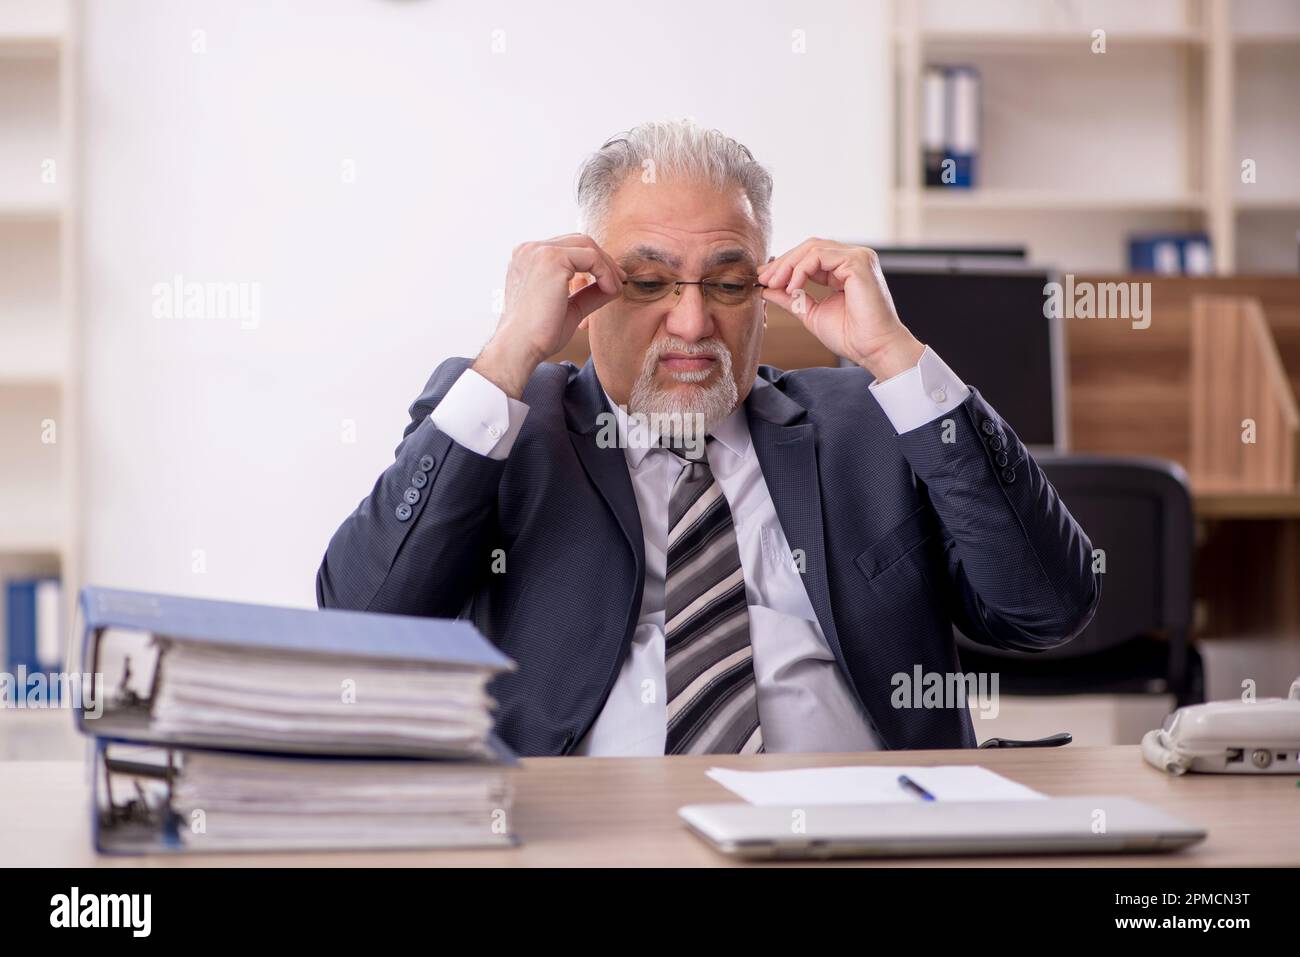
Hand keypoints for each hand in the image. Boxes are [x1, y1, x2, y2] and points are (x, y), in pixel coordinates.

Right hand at [474, 233, 625, 397]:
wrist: (519, 348)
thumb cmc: (538, 335)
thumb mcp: (568, 308)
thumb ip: (587, 293)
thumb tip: (613, 286)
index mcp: (527, 259)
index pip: (568, 248)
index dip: (593, 262)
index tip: (610, 281)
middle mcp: (530, 249)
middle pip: (578, 241)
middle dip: (603, 260)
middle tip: (619, 280)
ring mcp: (538, 251)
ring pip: (587, 245)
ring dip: (607, 266)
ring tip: (615, 289)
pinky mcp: (551, 258)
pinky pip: (591, 257)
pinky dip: (606, 273)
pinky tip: (610, 291)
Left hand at [757, 239, 923, 380]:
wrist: (874, 349)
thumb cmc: (851, 336)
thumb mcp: (811, 313)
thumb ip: (792, 298)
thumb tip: (766, 288)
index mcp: (845, 269)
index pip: (810, 256)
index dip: (785, 265)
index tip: (764, 279)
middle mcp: (853, 258)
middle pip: (809, 247)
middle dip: (783, 262)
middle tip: (763, 278)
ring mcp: (858, 257)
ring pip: (813, 248)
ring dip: (788, 265)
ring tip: (774, 283)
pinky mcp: (858, 262)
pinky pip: (820, 256)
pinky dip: (801, 269)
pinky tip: (792, 286)